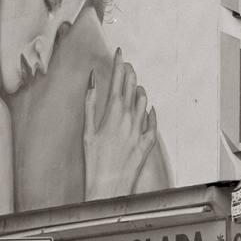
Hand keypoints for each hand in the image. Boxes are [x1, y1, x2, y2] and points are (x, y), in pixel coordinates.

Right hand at [84, 49, 157, 200]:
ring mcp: (141, 131)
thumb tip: (92, 81)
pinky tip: (149, 108)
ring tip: (136, 84)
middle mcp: (129, 120)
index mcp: (112, 114)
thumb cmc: (94, 162)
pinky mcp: (148, 143)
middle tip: (128, 64)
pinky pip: (153, 124)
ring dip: (139, 91)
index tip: (120, 53)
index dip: (119, 66)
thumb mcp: (87, 131)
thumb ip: (91, 104)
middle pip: (132, 90)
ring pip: (144, 103)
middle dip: (130, 74)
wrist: (109, 187)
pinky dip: (151, 113)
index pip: (117, 83)